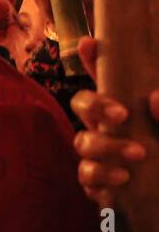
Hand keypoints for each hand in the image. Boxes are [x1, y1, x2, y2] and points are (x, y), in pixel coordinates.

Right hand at [71, 36, 156, 200]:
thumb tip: (150, 99)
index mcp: (135, 109)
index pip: (108, 77)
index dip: (92, 58)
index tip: (89, 43)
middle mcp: (114, 129)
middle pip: (81, 104)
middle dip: (94, 106)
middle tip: (122, 116)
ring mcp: (106, 157)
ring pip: (81, 142)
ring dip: (106, 146)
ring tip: (140, 155)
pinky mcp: (104, 188)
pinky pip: (86, 177)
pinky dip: (100, 175)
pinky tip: (123, 179)